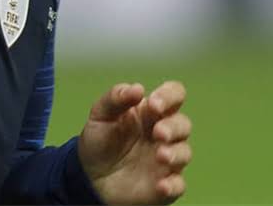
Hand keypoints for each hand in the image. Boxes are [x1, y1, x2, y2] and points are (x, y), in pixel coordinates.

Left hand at [78, 81, 192, 204]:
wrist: (88, 178)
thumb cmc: (99, 141)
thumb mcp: (100, 115)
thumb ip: (116, 97)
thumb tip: (138, 88)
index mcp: (152, 112)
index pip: (174, 95)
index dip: (170, 96)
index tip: (154, 105)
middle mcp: (163, 133)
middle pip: (183, 124)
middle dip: (173, 127)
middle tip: (158, 133)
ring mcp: (165, 159)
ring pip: (184, 152)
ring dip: (176, 153)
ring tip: (160, 156)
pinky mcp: (163, 185)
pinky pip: (178, 185)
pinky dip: (173, 184)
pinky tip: (161, 185)